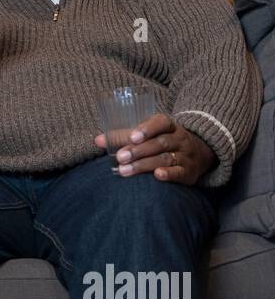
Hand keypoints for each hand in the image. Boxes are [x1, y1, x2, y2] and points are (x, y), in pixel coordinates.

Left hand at [94, 113, 214, 185]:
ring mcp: (185, 155)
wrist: (199, 152)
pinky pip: (179, 172)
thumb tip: (98, 140)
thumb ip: (125, 135)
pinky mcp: (188, 172)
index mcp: (169, 125)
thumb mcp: (150, 133)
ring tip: (124, 171)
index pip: (161, 122)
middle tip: (120, 157)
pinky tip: (157, 176)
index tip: (133, 137)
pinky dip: (169, 174)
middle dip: (138, 150)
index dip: (147, 128)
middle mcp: (179, 139)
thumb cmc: (164, 140)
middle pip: (159, 143)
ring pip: (165, 158)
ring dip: (144, 165)